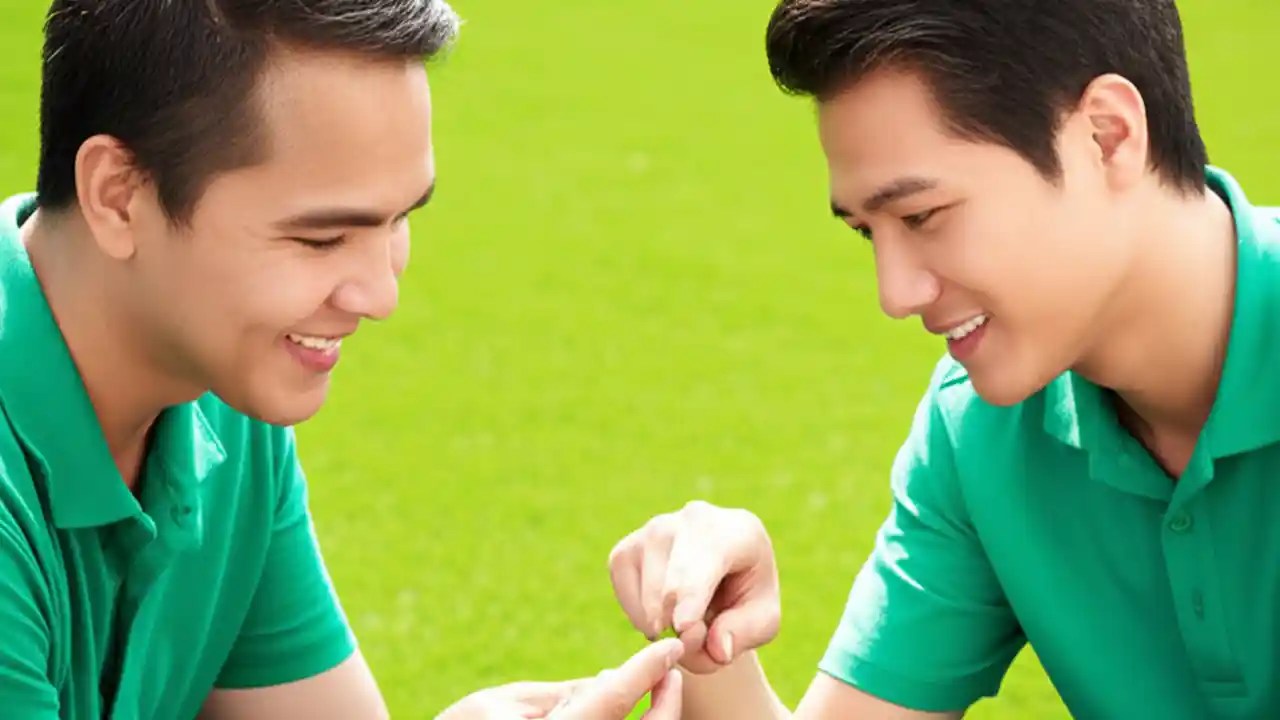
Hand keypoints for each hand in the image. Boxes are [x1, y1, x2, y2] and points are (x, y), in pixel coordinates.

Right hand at [435, 639, 684, 718]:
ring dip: (653, 719)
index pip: (617, 697)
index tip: (671, 648)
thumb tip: (611, 680)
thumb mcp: (510, 701)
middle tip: (670, 673)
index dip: (648, 669)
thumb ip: (565, 693)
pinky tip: (620, 712)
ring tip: (652, 688)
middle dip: (666, 704)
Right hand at [608, 501, 780, 673]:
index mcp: (737, 531)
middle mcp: (692, 519)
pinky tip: (662, 616)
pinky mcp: (626, 548)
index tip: (683, 625)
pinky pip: (624, 595)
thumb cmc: (745, 594)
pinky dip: (639, 618)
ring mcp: (653, 530)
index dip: (692, 595)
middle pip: (670, 585)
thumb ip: (745, 632)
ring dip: (663, 628)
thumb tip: (716, 647)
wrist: (721, 573)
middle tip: (696, 643)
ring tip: (686, 627)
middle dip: (679, 628)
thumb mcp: (763, 619)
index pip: (706, 563)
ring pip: (646, 596)